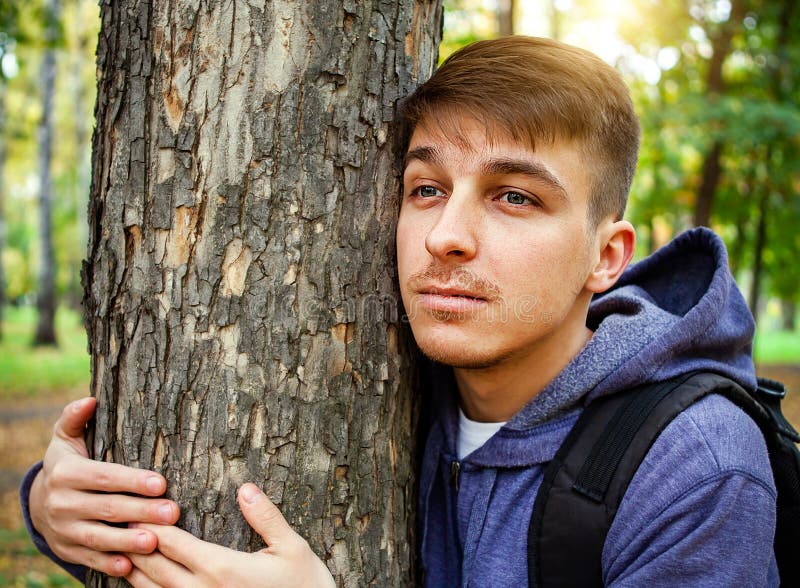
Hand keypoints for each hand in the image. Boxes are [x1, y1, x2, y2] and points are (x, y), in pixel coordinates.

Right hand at [28, 397, 180, 575]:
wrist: (38, 502)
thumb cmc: (67, 462)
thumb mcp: (65, 438)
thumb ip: (75, 418)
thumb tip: (91, 399)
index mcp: (66, 473)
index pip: (104, 476)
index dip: (132, 480)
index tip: (161, 483)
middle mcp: (62, 502)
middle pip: (107, 508)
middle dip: (141, 511)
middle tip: (173, 512)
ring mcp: (64, 529)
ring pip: (98, 537)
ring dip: (127, 540)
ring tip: (154, 541)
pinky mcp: (68, 550)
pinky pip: (90, 558)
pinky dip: (108, 563)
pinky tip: (129, 566)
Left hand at [125, 483, 334, 587]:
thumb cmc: (305, 585)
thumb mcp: (292, 547)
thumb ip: (265, 517)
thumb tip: (246, 488)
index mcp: (223, 569)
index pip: (175, 545)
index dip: (152, 527)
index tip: (134, 511)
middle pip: (157, 569)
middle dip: (136, 546)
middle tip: (118, 526)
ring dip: (135, 573)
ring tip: (120, 555)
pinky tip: (146, 586)